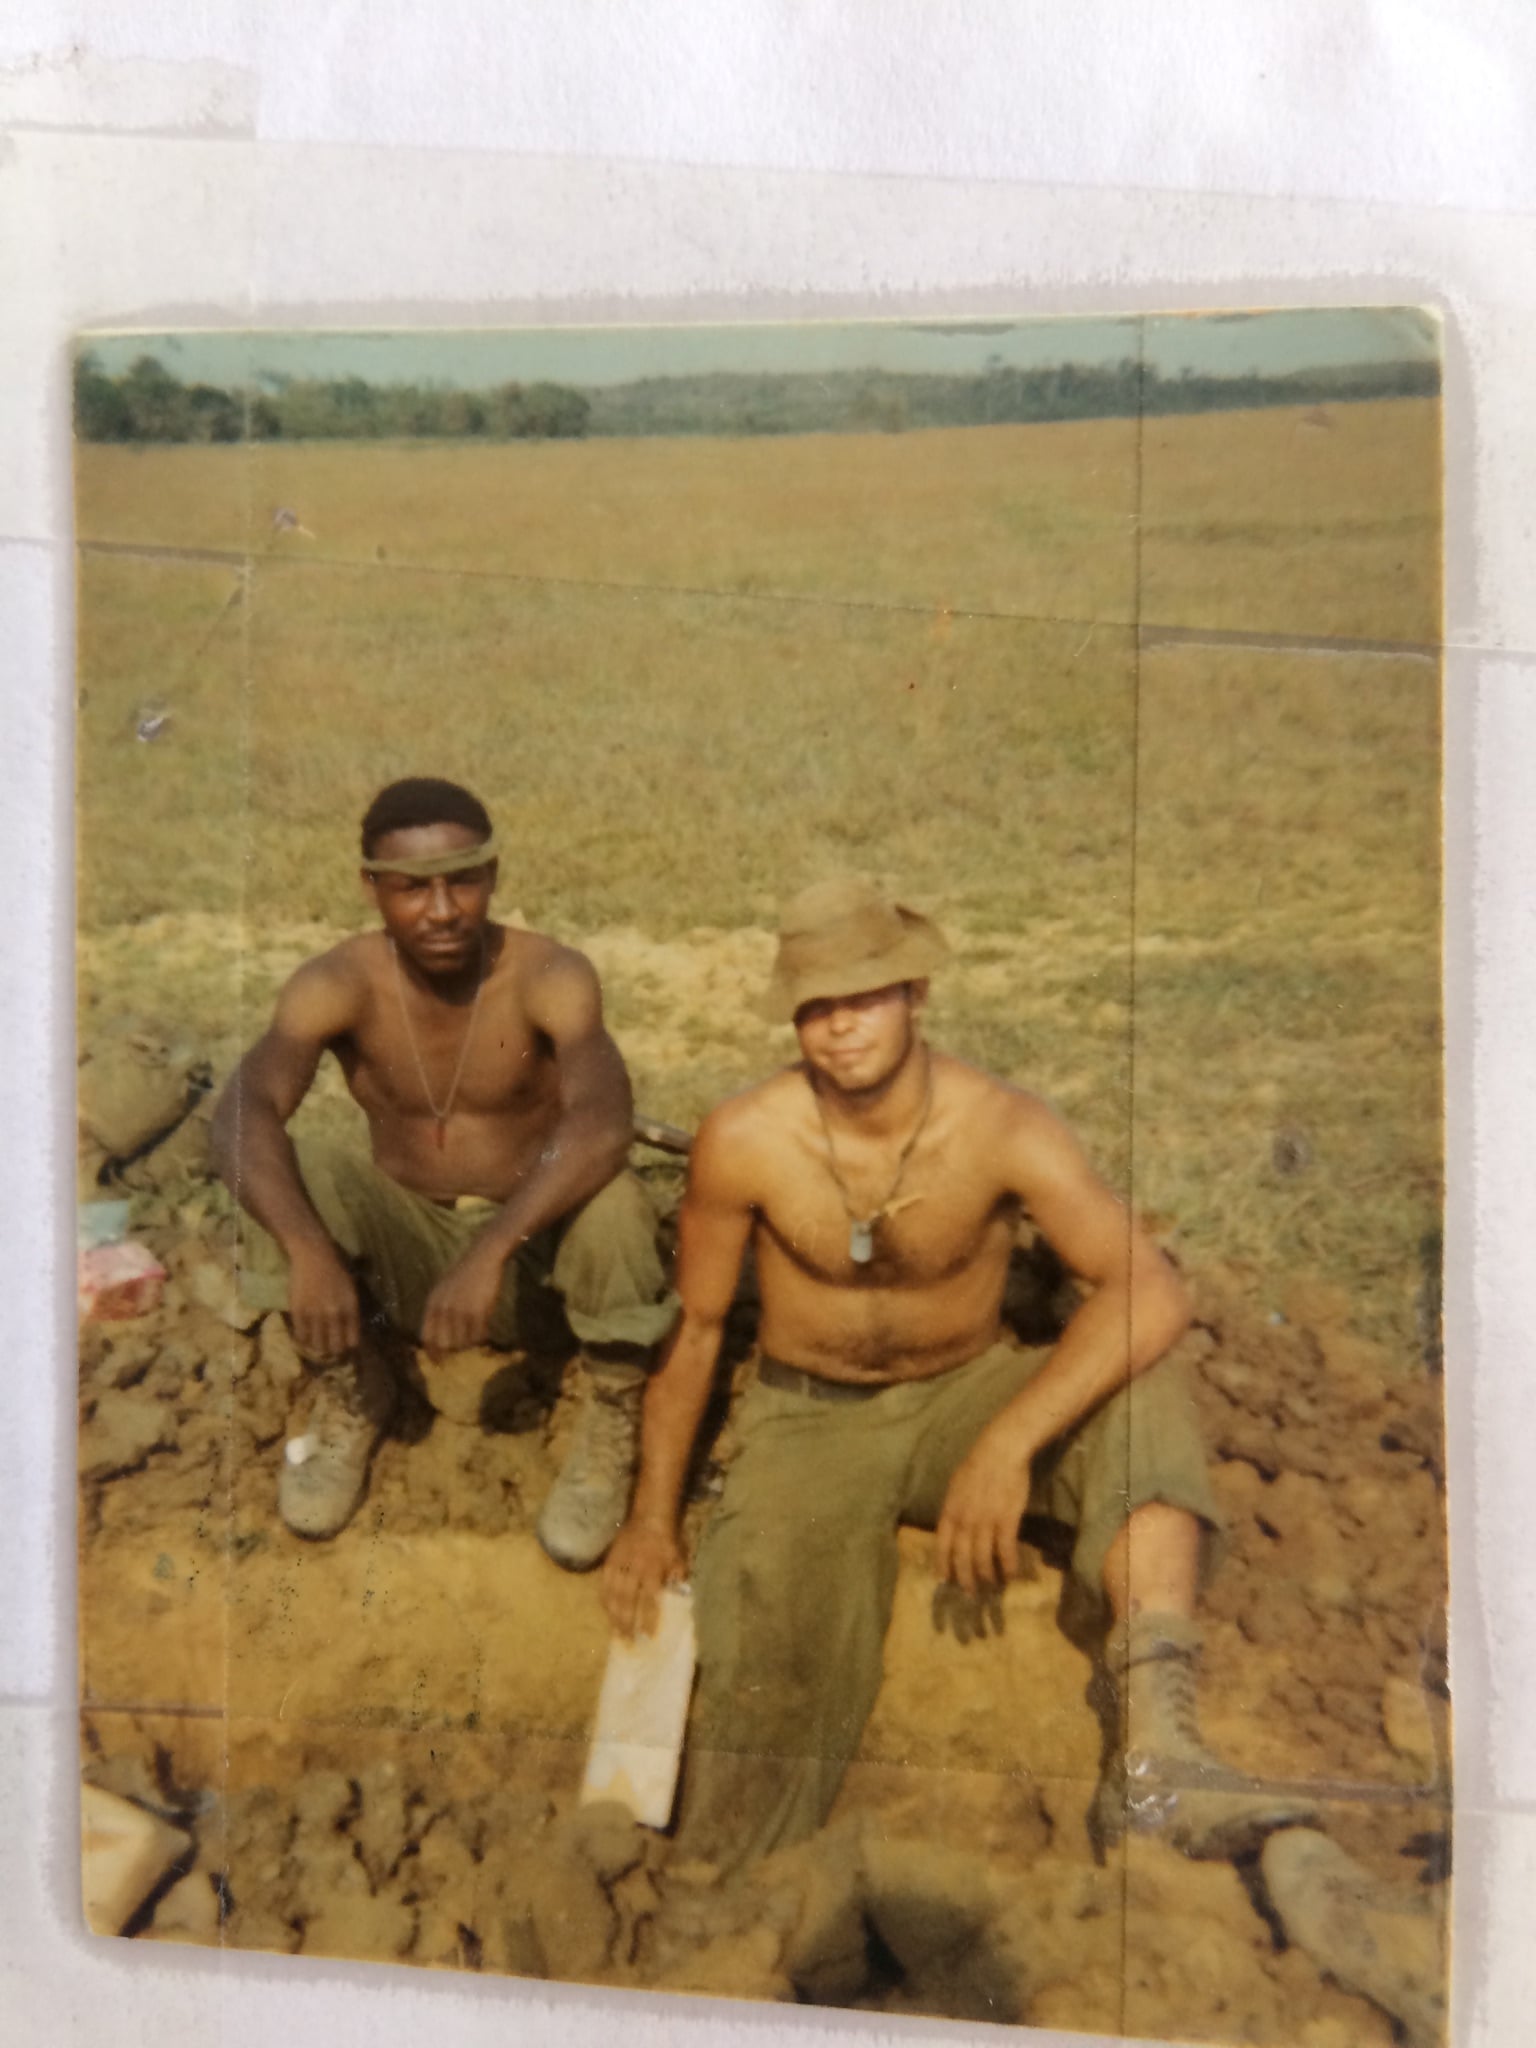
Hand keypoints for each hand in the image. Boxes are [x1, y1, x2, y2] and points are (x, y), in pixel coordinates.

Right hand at [287, 1241, 360, 1358]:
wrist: (313, 1256)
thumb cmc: (335, 1271)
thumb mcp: (351, 1291)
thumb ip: (351, 1312)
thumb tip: (350, 1335)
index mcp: (351, 1309)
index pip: (352, 1341)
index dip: (348, 1347)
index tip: (344, 1347)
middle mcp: (335, 1314)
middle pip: (336, 1347)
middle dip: (334, 1351)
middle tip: (329, 1349)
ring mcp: (316, 1315)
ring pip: (318, 1345)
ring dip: (318, 1348)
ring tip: (317, 1346)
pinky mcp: (299, 1313)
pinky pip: (301, 1336)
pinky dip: (303, 1341)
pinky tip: (305, 1339)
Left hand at [421, 1243, 506, 1353]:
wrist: (483, 1257)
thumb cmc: (463, 1272)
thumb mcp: (443, 1288)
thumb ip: (438, 1308)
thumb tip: (438, 1334)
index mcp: (432, 1303)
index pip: (427, 1336)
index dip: (431, 1352)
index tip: (437, 1363)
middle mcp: (444, 1309)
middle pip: (444, 1342)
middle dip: (449, 1354)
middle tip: (456, 1362)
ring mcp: (461, 1310)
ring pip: (462, 1341)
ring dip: (467, 1347)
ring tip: (472, 1348)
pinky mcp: (479, 1311)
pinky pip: (478, 1335)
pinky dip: (481, 1339)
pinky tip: (484, 1338)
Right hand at [601, 1519, 685, 1638]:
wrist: (649, 1517)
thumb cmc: (667, 1540)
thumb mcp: (679, 1558)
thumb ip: (678, 1579)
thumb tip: (679, 1599)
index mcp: (653, 1570)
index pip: (650, 1600)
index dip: (648, 1619)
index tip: (648, 1636)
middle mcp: (634, 1569)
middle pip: (627, 1601)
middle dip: (626, 1623)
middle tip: (627, 1641)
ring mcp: (620, 1565)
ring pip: (613, 1595)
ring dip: (614, 1615)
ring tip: (616, 1632)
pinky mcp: (610, 1561)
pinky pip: (604, 1583)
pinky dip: (604, 1599)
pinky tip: (607, 1611)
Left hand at [934, 1425, 1034, 1594]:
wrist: (1001, 1451)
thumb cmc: (979, 1464)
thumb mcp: (957, 1485)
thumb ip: (954, 1507)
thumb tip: (951, 1524)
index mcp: (950, 1510)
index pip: (942, 1545)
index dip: (942, 1565)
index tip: (943, 1580)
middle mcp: (965, 1521)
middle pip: (962, 1558)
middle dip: (965, 1579)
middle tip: (970, 1594)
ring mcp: (985, 1522)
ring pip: (983, 1559)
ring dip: (987, 1577)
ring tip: (992, 1587)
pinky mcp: (1006, 1521)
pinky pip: (1005, 1551)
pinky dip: (1008, 1566)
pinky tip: (1010, 1575)